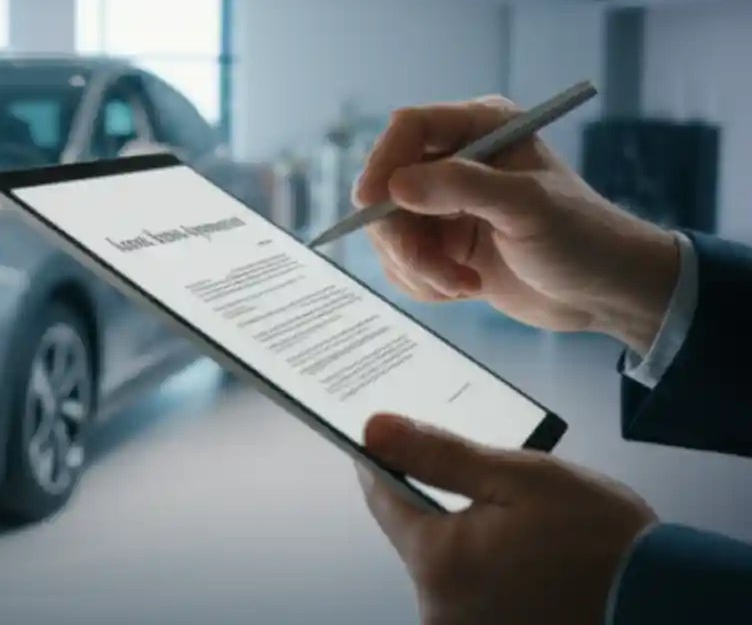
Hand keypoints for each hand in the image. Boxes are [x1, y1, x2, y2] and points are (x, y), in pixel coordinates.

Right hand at [353, 96, 677, 353]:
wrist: (605, 293)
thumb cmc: (581, 238)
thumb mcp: (526, 207)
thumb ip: (462, 188)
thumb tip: (395, 186)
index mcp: (480, 128)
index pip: (409, 129)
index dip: (382, 163)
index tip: (369, 205)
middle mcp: (455, 159)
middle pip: (387, 187)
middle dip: (404, 238)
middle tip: (438, 271)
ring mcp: (445, 203)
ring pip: (389, 231)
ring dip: (419, 268)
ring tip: (465, 284)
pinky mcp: (442, 242)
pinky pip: (401, 262)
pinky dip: (424, 283)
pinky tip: (466, 287)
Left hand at [357, 414, 656, 624]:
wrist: (662, 603)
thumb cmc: (599, 540)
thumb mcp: (519, 477)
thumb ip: (439, 454)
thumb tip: (374, 429)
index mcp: (437, 562)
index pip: (381, 497)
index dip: (383, 460)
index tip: (389, 437)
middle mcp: (437, 607)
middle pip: (414, 532)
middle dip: (438, 500)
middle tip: (481, 478)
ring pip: (443, 561)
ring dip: (465, 535)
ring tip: (514, 519)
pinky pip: (467, 588)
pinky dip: (483, 564)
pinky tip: (519, 549)